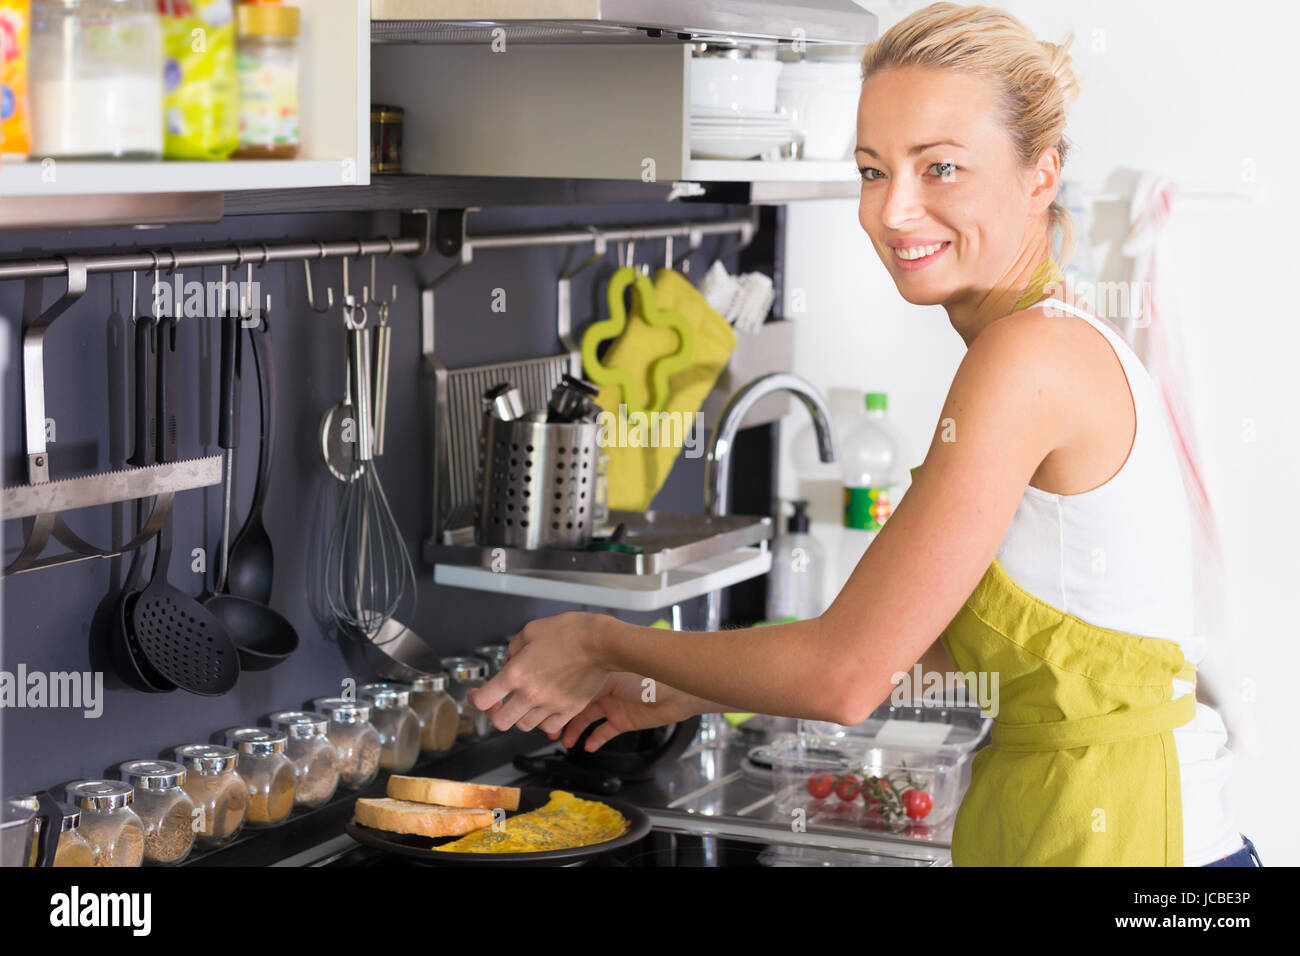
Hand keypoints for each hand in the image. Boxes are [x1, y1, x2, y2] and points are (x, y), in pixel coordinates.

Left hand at [469, 611, 612, 735]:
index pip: (484, 700)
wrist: (601, 643)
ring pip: (524, 726)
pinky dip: (542, 722)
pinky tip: (543, 710)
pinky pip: (548, 727)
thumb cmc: (569, 632)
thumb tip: (511, 660)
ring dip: (519, 717)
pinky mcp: (569, 710)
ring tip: (524, 704)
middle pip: (501, 721)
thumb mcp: (532, 630)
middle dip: (496, 713)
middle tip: (499, 703)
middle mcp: (530, 694)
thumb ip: (515, 648)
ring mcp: (550, 705)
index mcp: (516, 674)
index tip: (476, 694)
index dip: (475, 699)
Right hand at [561, 672, 703, 751]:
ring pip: (586, 719)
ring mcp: (613, 704)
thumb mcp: (613, 672)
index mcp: (597, 672)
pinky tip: (587, 746)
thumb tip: (566, 675)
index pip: (570, 684)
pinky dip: (595, 739)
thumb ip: (590, 676)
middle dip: (559, 716)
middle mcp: (602, 688)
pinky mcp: (623, 720)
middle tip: (547, 728)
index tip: (542, 706)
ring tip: (563, 740)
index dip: (556, 696)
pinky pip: (604, 732)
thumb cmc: (647, 673)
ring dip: (573, 730)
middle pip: (574, 704)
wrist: (677, 691)